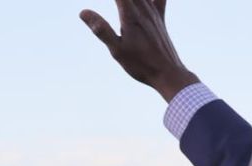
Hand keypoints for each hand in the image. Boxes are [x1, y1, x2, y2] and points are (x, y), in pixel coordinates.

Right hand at [80, 0, 198, 101]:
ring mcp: (153, 11)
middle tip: (118, 1)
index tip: (90, 0)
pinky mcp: (160, 17)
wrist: (168, 73)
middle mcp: (143, 9)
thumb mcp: (117, 50)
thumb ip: (101, 29)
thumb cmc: (141, 64)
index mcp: (129, 15)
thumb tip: (83, 12)